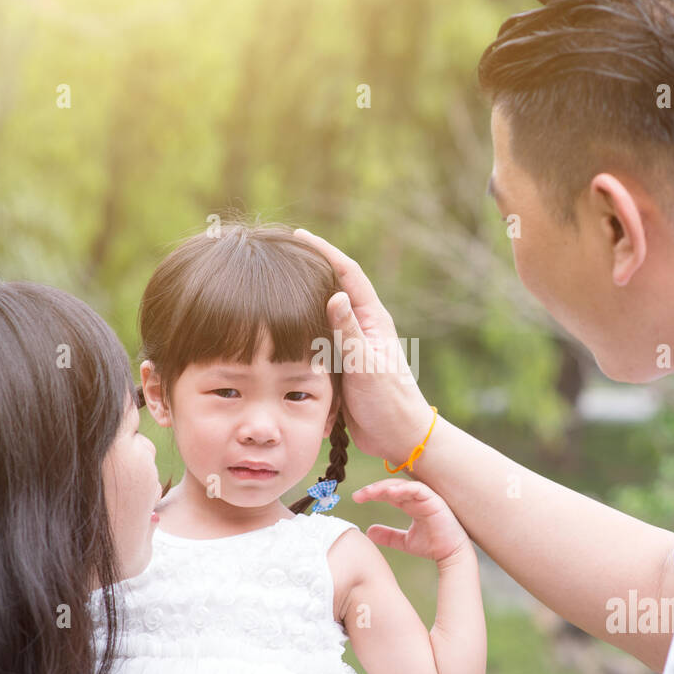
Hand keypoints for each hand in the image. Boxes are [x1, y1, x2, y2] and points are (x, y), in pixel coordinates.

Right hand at [293, 227, 435, 465]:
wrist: (399, 437)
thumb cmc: (389, 402)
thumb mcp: (366, 365)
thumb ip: (349, 331)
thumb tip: (335, 294)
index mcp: (373, 319)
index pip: (347, 273)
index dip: (324, 252)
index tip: (299, 236)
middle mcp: (362, 326)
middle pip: (334, 286)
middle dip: (311, 267)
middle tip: (281, 252)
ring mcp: (352, 344)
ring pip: (323, 312)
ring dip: (303, 296)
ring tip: (275, 281)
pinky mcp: (342, 363)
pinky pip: (318, 338)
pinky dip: (301, 327)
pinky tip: (281, 325)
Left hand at [352, 478, 472, 568]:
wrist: (451, 555)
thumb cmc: (431, 546)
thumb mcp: (404, 542)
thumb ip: (388, 536)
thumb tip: (368, 532)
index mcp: (410, 504)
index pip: (388, 493)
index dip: (372, 493)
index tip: (356, 498)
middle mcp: (417, 498)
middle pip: (392, 486)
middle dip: (374, 489)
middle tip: (359, 495)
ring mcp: (426, 497)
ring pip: (403, 485)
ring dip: (386, 487)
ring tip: (371, 492)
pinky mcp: (435, 500)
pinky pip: (418, 489)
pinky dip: (404, 489)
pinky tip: (390, 493)